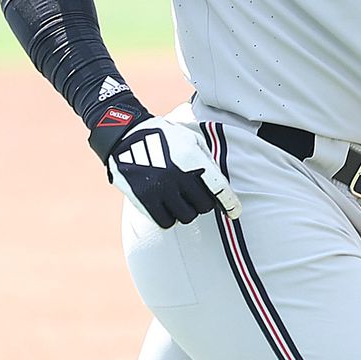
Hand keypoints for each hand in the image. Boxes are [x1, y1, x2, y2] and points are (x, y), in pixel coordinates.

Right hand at [100, 115, 240, 227]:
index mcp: (192, 158)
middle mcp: (178, 176)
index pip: (218, 187)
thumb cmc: (163, 137)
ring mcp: (161, 190)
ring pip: (187, 217)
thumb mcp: (190, 138)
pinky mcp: (145, 201)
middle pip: (204, 206)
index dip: (229, 203)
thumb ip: (207, 159)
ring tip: (179, 198)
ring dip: (187, 210)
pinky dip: (170, 218)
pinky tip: (167, 206)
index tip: (234, 212)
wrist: (125, 138)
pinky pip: (167, 222)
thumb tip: (220, 184)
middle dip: (203, 201)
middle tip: (194, 194)